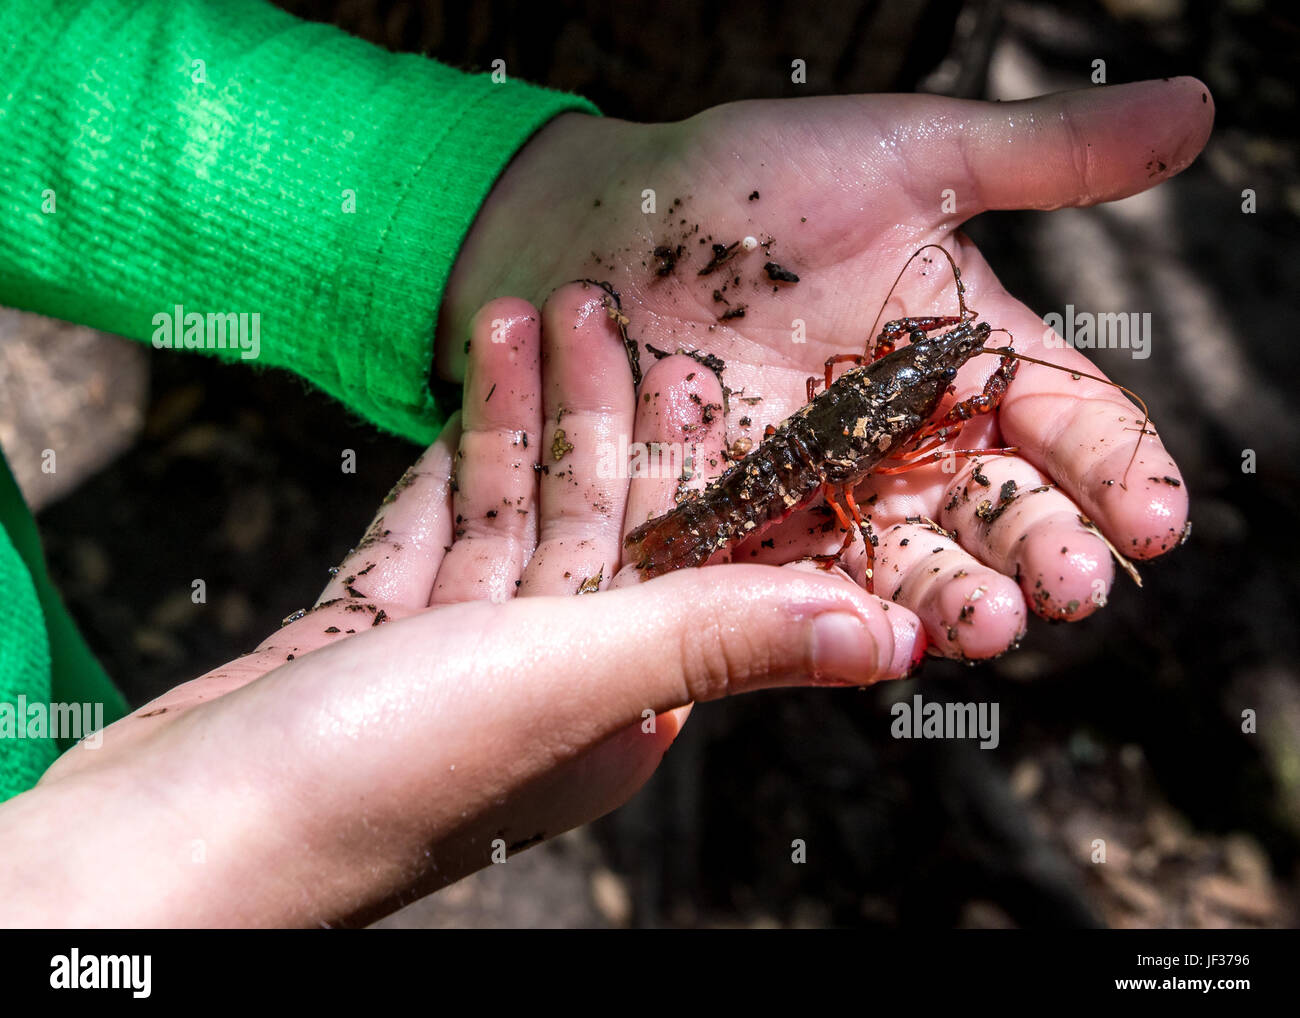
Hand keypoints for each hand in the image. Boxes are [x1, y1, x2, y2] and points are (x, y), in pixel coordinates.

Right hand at [0, 290, 917, 927]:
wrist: (174, 837)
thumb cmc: (377, 779)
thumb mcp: (568, 685)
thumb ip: (721, 641)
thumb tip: (887, 634)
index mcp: (620, 704)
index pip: (689, 561)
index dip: (701, 458)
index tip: (709, 363)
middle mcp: (548, 685)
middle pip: (592, 521)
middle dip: (599, 410)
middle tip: (603, 298)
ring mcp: (453, 663)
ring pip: (505, 516)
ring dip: (517, 417)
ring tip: (520, 309)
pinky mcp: (368, 642)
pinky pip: (427, 534)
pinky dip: (445, 464)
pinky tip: (462, 397)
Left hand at [441, 78, 1212, 658]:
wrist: (597, 230)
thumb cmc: (746, 185)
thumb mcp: (902, 156)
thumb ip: (1040, 155)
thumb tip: (1196, 107)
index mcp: (964, 357)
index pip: (1066, 422)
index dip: (1118, 471)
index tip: (1160, 518)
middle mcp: (908, 441)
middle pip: (998, 513)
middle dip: (1043, 552)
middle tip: (1076, 584)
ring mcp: (829, 494)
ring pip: (912, 566)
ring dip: (958, 602)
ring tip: (995, 623)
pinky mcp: (748, 536)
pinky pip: (804, 588)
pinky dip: (842, 619)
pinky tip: (881, 642)